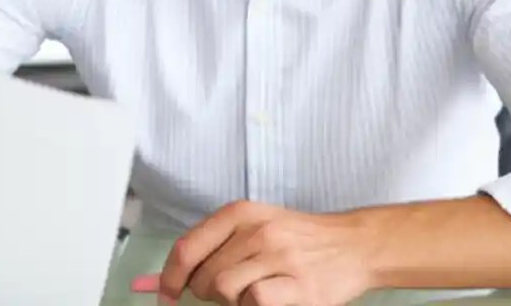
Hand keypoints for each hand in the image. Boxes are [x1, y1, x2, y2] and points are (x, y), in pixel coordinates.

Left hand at [151, 200, 378, 304]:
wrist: (353, 245)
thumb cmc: (298, 240)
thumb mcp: (254, 228)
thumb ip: (210, 248)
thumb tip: (156, 281)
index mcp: (241, 213)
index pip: (187, 247)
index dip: (169, 277)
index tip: (165, 295)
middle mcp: (258, 231)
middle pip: (205, 277)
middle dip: (209, 293)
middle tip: (231, 291)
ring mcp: (280, 257)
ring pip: (226, 290)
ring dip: (233, 301)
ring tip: (253, 292)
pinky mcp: (301, 286)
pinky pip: (255, 301)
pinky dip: (255, 305)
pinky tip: (270, 297)